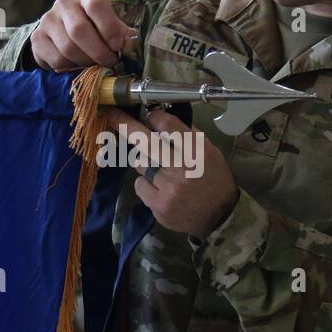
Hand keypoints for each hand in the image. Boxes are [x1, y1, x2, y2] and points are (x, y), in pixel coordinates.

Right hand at [31, 0, 137, 70]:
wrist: (62, 33)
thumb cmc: (94, 28)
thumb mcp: (109, 24)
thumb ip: (120, 32)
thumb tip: (131, 44)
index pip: (95, 5)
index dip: (109, 27)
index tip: (118, 46)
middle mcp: (64, 3)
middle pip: (79, 30)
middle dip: (98, 51)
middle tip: (110, 63)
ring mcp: (48, 20)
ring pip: (67, 48)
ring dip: (86, 62)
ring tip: (96, 66)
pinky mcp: (37, 38)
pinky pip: (57, 60)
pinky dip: (71, 69)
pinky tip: (79, 67)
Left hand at [108, 108, 238, 238]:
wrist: (219, 217)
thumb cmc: (214, 179)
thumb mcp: (211, 152)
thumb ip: (188, 136)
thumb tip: (162, 120)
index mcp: (197, 152)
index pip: (169, 126)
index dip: (154, 117)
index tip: (149, 115)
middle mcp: (182, 168)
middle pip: (146, 141)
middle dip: (126, 125)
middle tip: (112, 115)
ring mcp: (168, 188)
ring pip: (140, 164)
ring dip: (146, 163)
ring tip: (162, 171)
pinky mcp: (158, 205)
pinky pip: (140, 184)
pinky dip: (146, 183)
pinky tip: (160, 189)